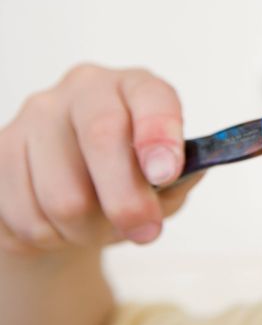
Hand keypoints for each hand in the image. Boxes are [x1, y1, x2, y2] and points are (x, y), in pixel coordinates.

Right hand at [0, 64, 201, 255]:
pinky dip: (50, 237)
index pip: (151, 97)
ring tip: (95, 228)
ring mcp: (36, 115)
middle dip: (126, 199)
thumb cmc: (130, 177)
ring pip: (62, 194)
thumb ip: (181, 176)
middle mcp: (85, 89)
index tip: (165, 174)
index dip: (159, 135)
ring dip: (86, 230)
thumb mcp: (167, 177)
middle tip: (144, 231)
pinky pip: (25, 215)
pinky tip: (60, 226)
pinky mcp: (0, 149)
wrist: (71, 188)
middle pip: (101, 138)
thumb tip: (173, 177)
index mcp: (136, 87)